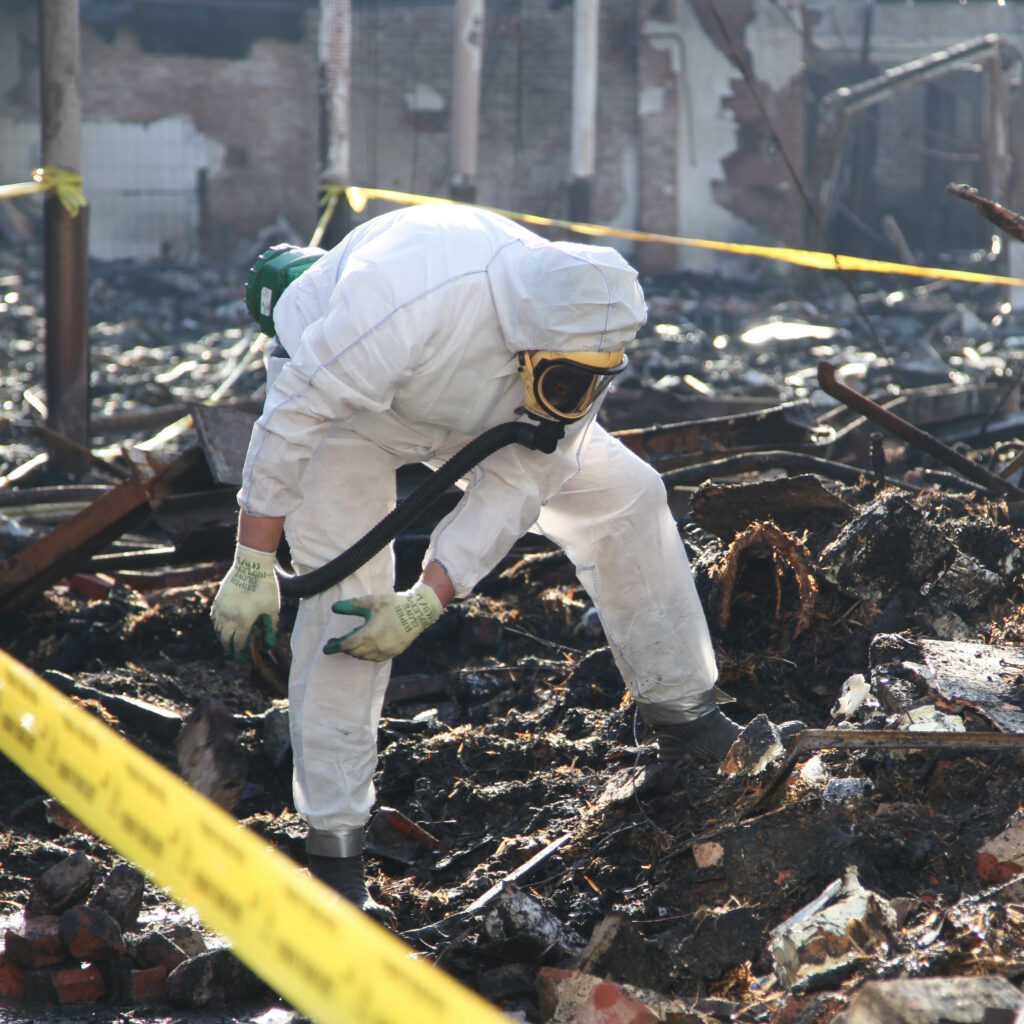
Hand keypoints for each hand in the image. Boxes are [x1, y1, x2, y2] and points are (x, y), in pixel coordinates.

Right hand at [211, 544, 279, 661]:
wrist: (251, 566)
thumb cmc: (266, 587)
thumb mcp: (273, 608)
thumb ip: (270, 626)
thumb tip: (269, 640)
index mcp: (243, 621)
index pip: (238, 642)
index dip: (240, 651)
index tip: (243, 656)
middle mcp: (229, 617)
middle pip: (225, 638)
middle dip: (229, 646)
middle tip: (232, 650)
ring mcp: (222, 608)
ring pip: (217, 628)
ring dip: (223, 635)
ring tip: (228, 638)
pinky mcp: (218, 599)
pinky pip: (214, 617)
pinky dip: (217, 623)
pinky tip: (222, 624)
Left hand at [324, 581, 442, 660]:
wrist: (418, 612)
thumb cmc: (393, 605)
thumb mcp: (370, 602)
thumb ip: (351, 606)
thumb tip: (334, 608)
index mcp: (369, 635)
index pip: (347, 645)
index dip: (335, 646)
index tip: (326, 648)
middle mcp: (376, 647)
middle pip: (354, 652)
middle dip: (344, 648)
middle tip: (336, 644)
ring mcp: (386, 652)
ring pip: (364, 657)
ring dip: (355, 652)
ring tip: (350, 643)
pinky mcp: (393, 653)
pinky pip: (375, 658)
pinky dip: (367, 654)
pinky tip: (365, 647)